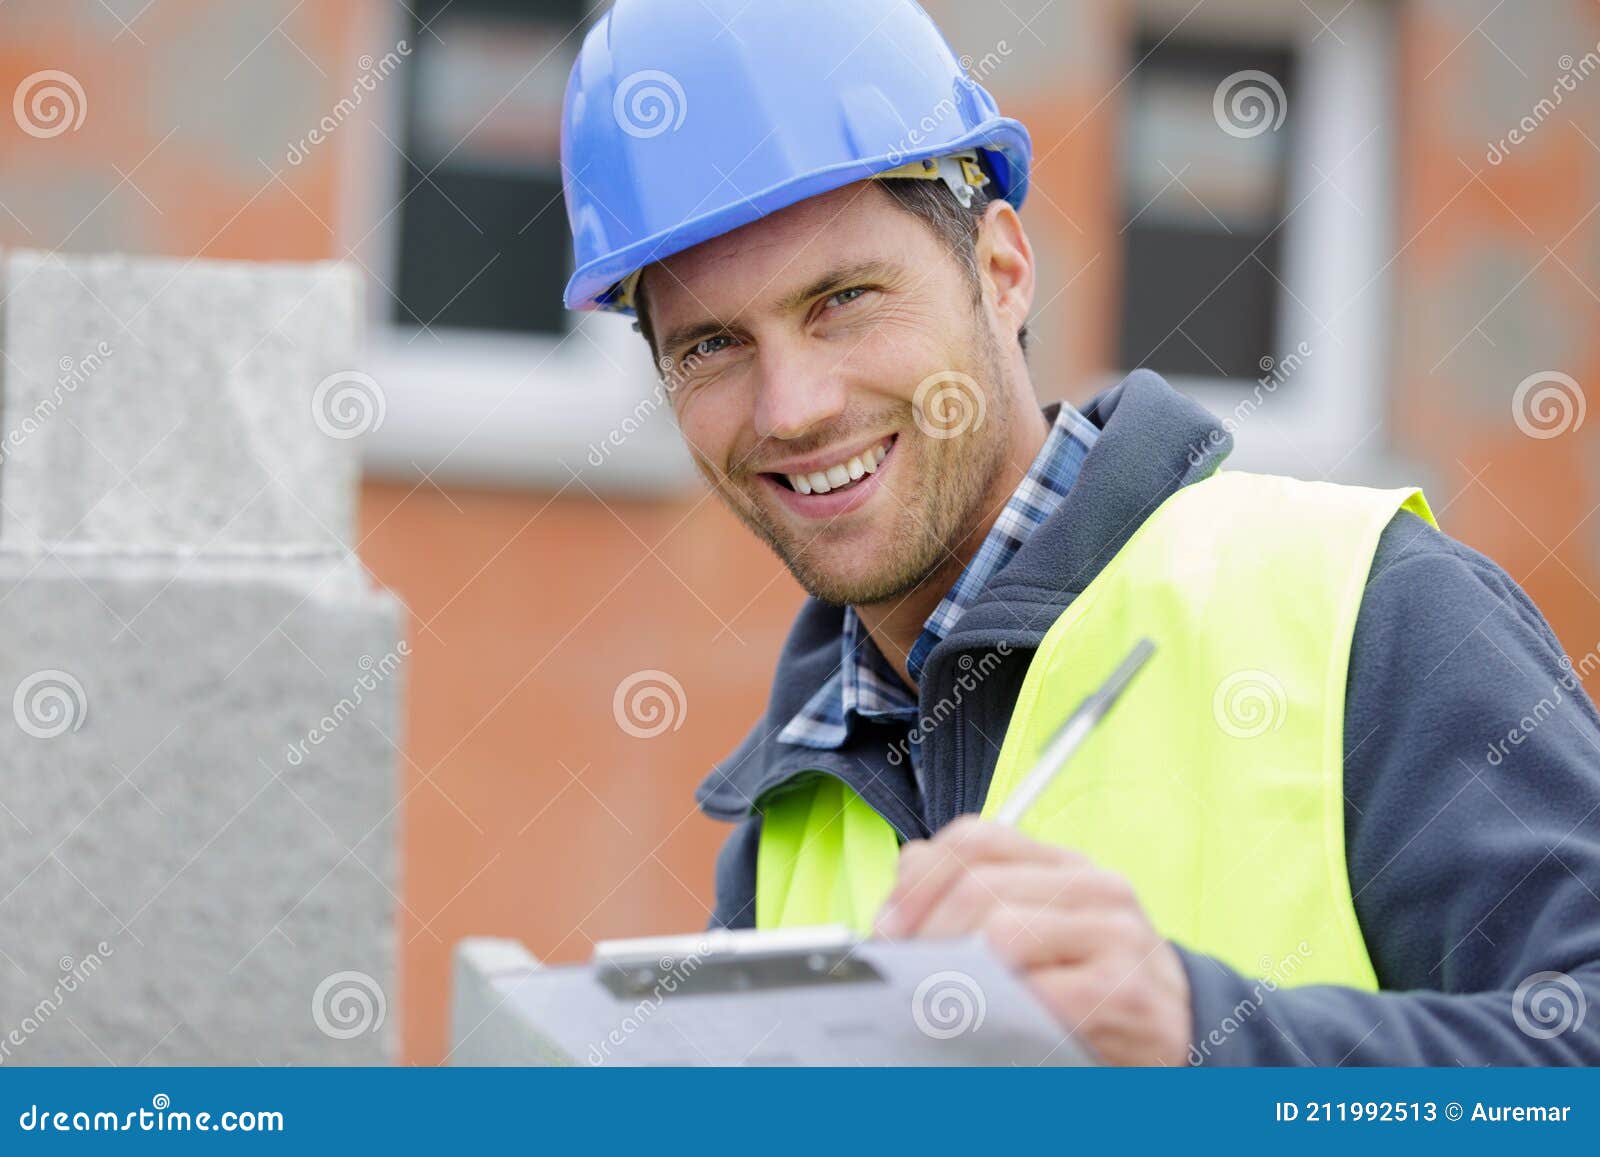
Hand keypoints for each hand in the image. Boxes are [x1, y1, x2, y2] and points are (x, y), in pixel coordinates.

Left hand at [873, 815, 1191, 1065]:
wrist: (1179, 1033)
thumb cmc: (1090, 985)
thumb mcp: (1034, 931)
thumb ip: (972, 905)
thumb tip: (896, 913)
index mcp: (1063, 864)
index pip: (976, 838)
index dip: (918, 878)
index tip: (887, 927)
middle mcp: (1093, 886)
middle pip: (979, 884)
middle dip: (925, 934)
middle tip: (903, 975)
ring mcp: (1115, 934)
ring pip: (1004, 931)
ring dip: (955, 971)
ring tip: (940, 1000)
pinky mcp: (1124, 991)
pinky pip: (1041, 990)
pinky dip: (1000, 1008)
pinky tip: (988, 1023)